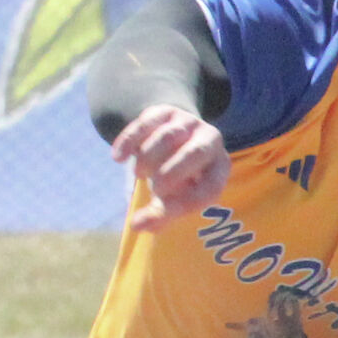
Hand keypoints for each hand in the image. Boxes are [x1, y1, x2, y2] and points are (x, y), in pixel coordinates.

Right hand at [111, 105, 230, 231]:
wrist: (173, 136)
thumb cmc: (176, 177)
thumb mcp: (173, 196)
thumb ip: (159, 213)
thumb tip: (136, 226)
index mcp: (219, 169)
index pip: (209, 188)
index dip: (183, 203)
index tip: (159, 212)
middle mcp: (210, 141)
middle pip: (194, 154)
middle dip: (171, 174)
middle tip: (153, 189)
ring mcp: (188, 123)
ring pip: (167, 137)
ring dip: (148, 159)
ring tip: (139, 174)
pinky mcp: (166, 111)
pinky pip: (145, 124)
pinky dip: (129, 142)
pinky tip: (118, 158)